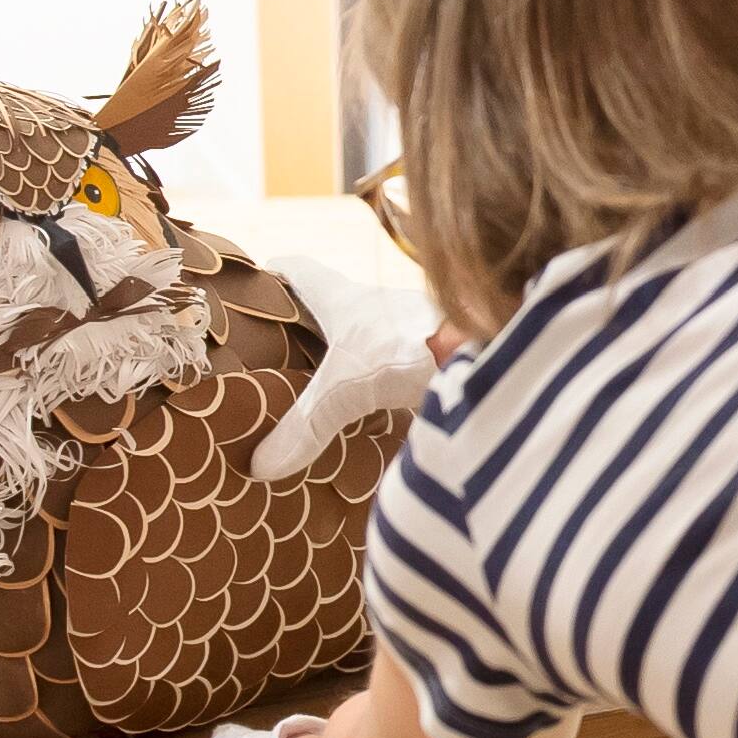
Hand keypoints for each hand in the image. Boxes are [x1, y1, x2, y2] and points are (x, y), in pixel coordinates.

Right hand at [252, 258, 449, 481]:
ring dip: (342, 349)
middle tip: (274, 337)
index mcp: (341, 299)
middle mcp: (372, 305)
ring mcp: (404, 330)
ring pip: (362, 333)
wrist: (484, 350)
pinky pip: (394, 364)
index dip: (273, 272)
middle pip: (329, 303)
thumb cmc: (407, 349)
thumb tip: (260, 466)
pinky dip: (376, 380)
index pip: (297, 271)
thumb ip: (304, 427)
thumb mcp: (342, 391)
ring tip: (316, 376)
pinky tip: (370, 406)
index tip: (253, 276)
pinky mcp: (430, 356)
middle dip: (303, 317)